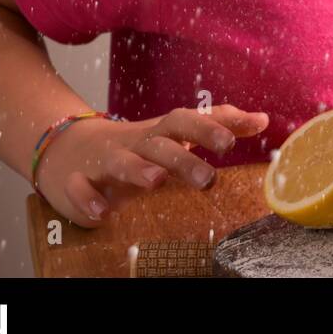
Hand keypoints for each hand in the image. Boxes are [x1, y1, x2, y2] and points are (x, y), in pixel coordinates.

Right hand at [33, 104, 269, 227]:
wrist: (69, 150)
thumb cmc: (137, 145)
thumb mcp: (176, 133)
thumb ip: (217, 125)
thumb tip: (262, 120)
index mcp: (161, 132)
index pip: (186, 121)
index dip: (209, 128)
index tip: (232, 141)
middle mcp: (135, 143)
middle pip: (159, 145)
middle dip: (182, 159)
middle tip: (208, 178)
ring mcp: (105, 161)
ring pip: (121, 161)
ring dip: (137, 170)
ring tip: (156, 182)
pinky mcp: (76, 182)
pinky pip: (78, 188)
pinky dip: (87, 199)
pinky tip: (101, 213)